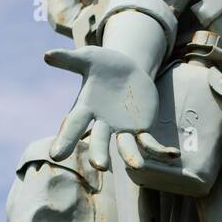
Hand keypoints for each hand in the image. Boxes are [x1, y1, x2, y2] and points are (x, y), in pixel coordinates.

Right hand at [44, 45, 179, 169]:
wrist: (126, 69)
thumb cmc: (103, 64)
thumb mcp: (88, 58)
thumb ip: (70, 60)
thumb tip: (47, 55)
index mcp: (86, 107)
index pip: (73, 125)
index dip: (65, 139)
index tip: (56, 155)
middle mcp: (103, 122)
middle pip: (99, 140)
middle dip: (99, 152)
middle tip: (99, 165)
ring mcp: (122, 128)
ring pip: (125, 146)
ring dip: (131, 156)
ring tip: (138, 166)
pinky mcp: (141, 128)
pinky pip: (150, 143)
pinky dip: (160, 151)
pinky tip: (174, 155)